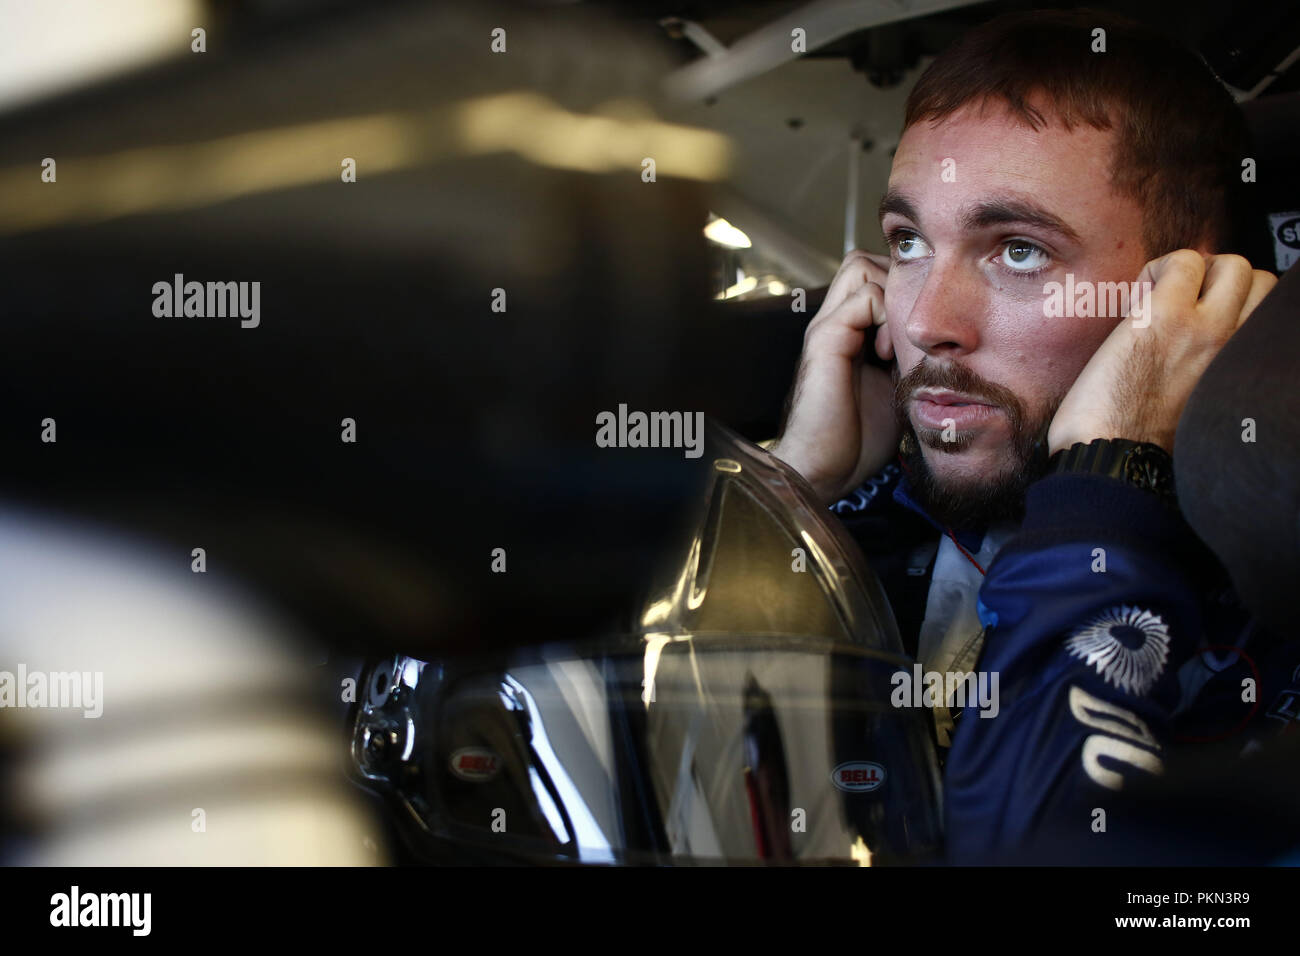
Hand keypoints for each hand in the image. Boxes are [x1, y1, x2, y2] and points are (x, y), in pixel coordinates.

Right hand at [770, 250, 898, 505]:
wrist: (824, 471)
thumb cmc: (858, 441)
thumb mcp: (896, 388)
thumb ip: (909, 358)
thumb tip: (946, 344)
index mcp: (849, 333)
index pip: (874, 277)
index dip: (901, 291)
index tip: (919, 334)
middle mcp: (834, 322)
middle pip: (865, 260)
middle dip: (895, 282)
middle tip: (908, 328)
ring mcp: (827, 328)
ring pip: (862, 266)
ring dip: (890, 295)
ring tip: (896, 342)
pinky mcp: (825, 340)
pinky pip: (863, 297)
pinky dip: (885, 316)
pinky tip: (886, 354)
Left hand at [1048, 250, 1276, 454]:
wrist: (1112, 459)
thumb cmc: (1141, 444)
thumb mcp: (1201, 410)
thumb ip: (1213, 374)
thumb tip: (1199, 348)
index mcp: (1246, 370)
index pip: (1271, 312)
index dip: (1235, 306)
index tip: (1202, 318)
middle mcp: (1240, 348)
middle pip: (1262, 282)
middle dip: (1222, 281)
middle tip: (1183, 302)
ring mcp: (1208, 329)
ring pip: (1232, 264)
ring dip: (1195, 271)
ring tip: (1160, 300)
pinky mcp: (1167, 316)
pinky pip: (1182, 261)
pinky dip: (1158, 269)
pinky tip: (1137, 300)